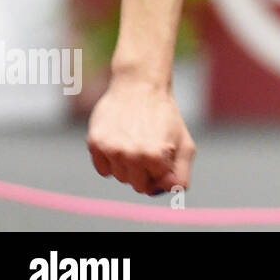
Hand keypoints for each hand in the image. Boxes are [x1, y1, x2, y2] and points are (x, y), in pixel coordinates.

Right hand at [86, 73, 195, 196]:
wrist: (139, 86)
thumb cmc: (165, 116)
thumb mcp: (184, 143)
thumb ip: (181, 174)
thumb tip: (170, 193)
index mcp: (156, 156)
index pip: (156, 187)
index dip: (160, 174)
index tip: (163, 160)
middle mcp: (132, 155)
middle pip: (137, 186)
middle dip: (145, 173)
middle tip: (150, 151)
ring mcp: (112, 150)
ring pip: (120, 178)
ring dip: (128, 167)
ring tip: (136, 142)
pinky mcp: (94, 144)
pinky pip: (103, 170)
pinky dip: (111, 161)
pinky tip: (120, 141)